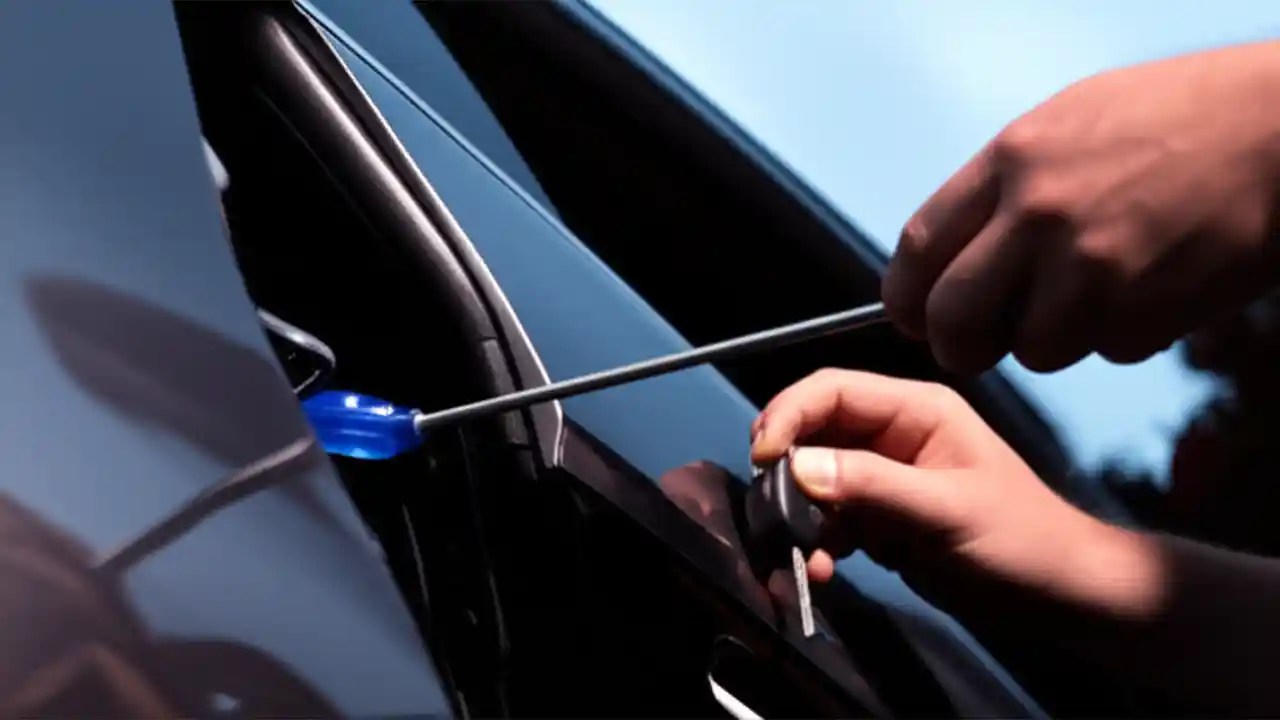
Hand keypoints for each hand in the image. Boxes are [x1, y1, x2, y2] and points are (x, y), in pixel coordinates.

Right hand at [750, 369, 1152, 615]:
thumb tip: (795, 467)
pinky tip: (823, 569)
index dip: (788, 415)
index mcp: (916, 410)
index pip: (831, 390)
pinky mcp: (881, 518)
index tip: (762, 460)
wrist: (1061, 597)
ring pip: (813, 481)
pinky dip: (817, 542)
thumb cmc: (1020, 542)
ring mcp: (885, 478)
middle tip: (771, 511)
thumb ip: (871, 486)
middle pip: (813, 433)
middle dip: (784, 472)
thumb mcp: (944, 511)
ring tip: (797, 553)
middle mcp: (893, 435)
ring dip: (797, 516)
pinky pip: (829, 519)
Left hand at [883, 41, 1279, 373]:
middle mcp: (1041, 215)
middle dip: (958, 344)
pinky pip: (1105, 351)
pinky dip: (1118, 335)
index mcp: (1013, 160)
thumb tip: (949, 259)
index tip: (912, 317)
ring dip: (1053, 338)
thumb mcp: (1066, 125)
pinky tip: (1148, 285)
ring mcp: (1094, 268)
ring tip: (1095, 290)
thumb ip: (1001, 191)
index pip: (919, 249)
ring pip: (1033, 349)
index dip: (906, 298)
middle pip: (956, 319)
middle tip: (975, 345)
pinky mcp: (1147, 311)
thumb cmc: (1177, 118)